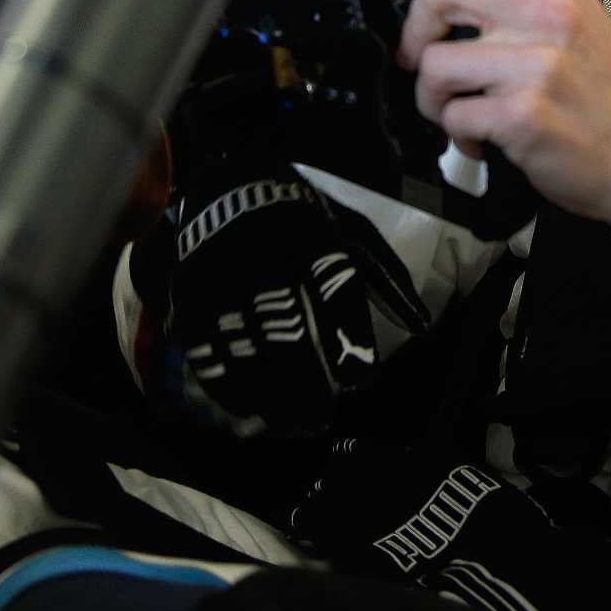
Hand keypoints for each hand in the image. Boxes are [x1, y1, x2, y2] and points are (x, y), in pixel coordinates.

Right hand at [131, 164, 428, 434]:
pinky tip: (248, 408)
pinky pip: (204, 348)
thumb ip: (386, 280)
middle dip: (305, 382)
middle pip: (286, 327)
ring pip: (243, 345)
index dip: (347, 340)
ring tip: (290, 424)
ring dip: (267, 394)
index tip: (358, 380)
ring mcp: (220, 274)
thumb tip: (422, 328)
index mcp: (311, 233)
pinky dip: (226, 384)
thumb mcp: (351, 232)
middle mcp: (263, 252)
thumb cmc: (304, 218)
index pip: (334, 292)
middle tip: (321, 420)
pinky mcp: (188, 293)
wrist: (232, 185)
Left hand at [388, 0, 610, 234]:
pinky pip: (452, 113)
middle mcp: (548, 11)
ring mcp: (537, 63)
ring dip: (433, 94)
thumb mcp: (577, 6)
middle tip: (426, 54)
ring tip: (461, 103)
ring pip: (434, 60)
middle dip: (415, 29)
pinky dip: (458, 131)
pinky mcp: (523, 114)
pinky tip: (483, 133)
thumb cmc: (600, 84)